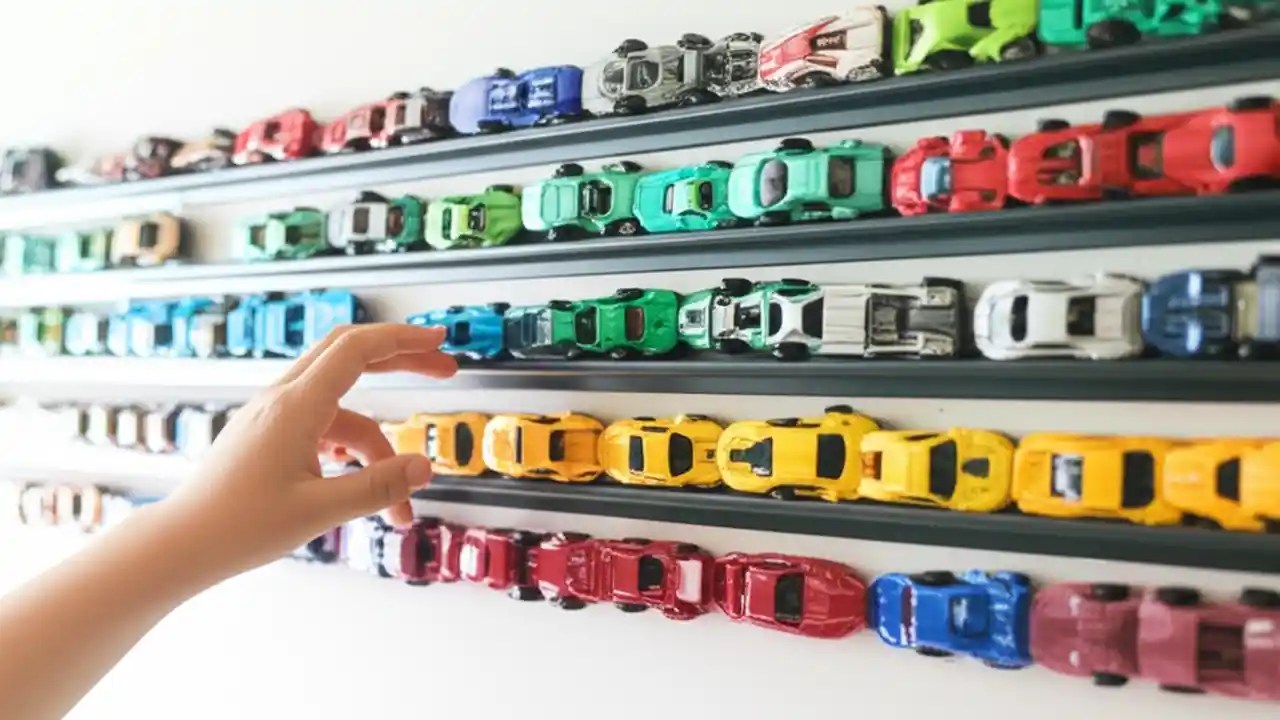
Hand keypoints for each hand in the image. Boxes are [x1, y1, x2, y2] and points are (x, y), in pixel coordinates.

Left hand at [160, 323, 456, 582]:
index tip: (439, 341)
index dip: (403, 340)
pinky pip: (325, 428)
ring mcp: (274, 417)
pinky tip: (360, 485)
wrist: (181, 544)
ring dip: (379, 447)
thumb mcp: (319, 511)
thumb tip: (424, 467)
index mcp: (295, 407)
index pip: (357, 349)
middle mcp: (283, 401)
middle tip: (444, 369)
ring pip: (344, 410)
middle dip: (401, 360)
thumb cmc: (237, 527)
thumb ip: (377, 487)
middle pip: (351, 356)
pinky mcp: (269, 436)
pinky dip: (352, 452)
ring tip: (399, 509)